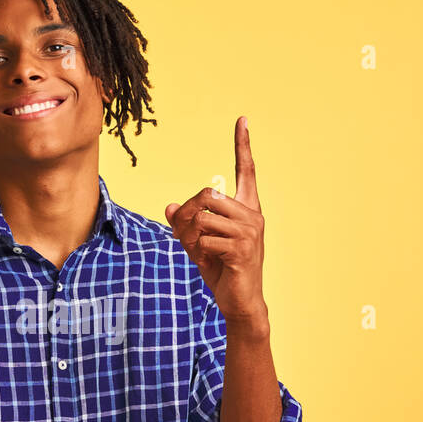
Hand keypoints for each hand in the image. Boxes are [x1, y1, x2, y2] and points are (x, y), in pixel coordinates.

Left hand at [164, 116, 268, 329]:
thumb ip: (186, 224)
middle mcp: (252, 215)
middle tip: (184, 236)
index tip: (242, 120)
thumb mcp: (200, 244)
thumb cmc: (223, 271)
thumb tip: (170, 206)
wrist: (240, 301)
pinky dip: (198, 253)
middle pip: (207, 194)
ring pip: (202, 217)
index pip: (246, 171)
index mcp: (247, 209)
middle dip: (187, 216)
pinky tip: (211, 263)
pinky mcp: (241, 249)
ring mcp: (249, 232)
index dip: (243, 145)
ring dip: (190, 237)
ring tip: (198, 253)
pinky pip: (204, 240)